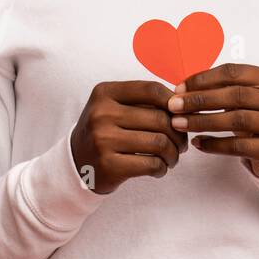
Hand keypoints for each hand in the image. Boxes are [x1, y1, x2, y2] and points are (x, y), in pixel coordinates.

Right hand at [69, 80, 186, 194]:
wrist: (77, 162)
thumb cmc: (105, 131)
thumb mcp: (114, 107)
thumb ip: (143, 102)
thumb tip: (181, 104)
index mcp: (105, 93)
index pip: (151, 90)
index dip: (173, 102)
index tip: (181, 115)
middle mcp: (102, 113)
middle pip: (160, 118)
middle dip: (179, 133)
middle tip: (181, 143)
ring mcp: (103, 140)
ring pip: (159, 143)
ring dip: (173, 153)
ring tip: (172, 157)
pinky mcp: (109, 165)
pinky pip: (151, 164)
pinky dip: (162, 168)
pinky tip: (159, 168)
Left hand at [168, 63, 258, 179]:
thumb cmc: (257, 119)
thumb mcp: (246, 99)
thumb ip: (222, 89)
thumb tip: (182, 88)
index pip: (234, 73)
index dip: (204, 79)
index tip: (179, 88)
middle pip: (235, 95)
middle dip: (200, 100)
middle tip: (174, 106)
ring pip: (237, 120)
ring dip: (203, 121)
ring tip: (179, 124)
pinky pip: (239, 146)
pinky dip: (214, 144)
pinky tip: (198, 143)